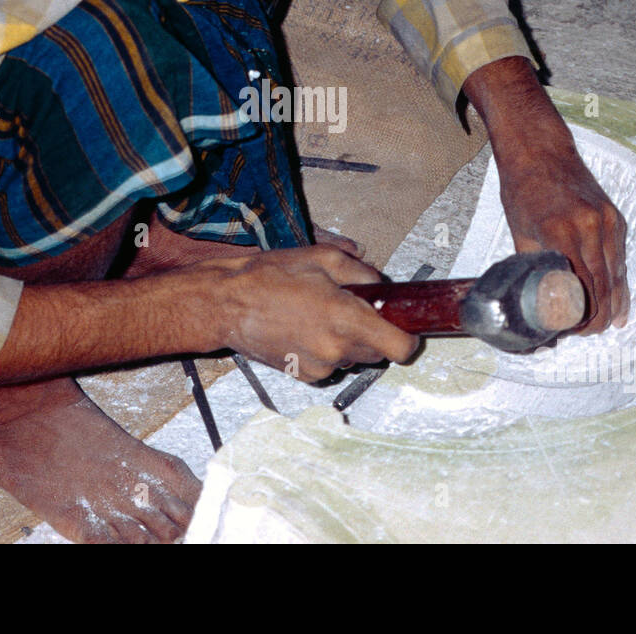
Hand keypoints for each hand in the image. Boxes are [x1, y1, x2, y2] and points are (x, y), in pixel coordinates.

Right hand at [201, 245, 418, 380]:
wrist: (227, 304)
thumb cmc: (269, 277)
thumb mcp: (322, 258)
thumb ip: (361, 272)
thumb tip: (380, 284)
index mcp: (345, 319)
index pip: (400, 347)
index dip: (408, 338)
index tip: (404, 328)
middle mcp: (335, 349)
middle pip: (378, 352)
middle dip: (372, 332)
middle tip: (350, 308)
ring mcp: (319, 366)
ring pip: (352, 357)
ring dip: (346, 340)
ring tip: (319, 315)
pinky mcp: (303, 376)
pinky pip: (329, 365)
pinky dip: (325, 351)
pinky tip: (304, 330)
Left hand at [462, 57, 629, 333]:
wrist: (541, 150)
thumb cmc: (523, 188)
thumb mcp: (519, 230)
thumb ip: (530, 265)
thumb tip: (533, 300)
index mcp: (562, 232)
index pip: (579, 287)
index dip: (579, 316)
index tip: (571, 332)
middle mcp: (591, 227)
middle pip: (602, 286)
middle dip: (596, 317)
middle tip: (585, 334)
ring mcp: (607, 221)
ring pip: (616, 275)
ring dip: (610, 304)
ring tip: (600, 326)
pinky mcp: (615, 218)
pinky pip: (620, 259)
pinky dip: (618, 283)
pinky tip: (617, 306)